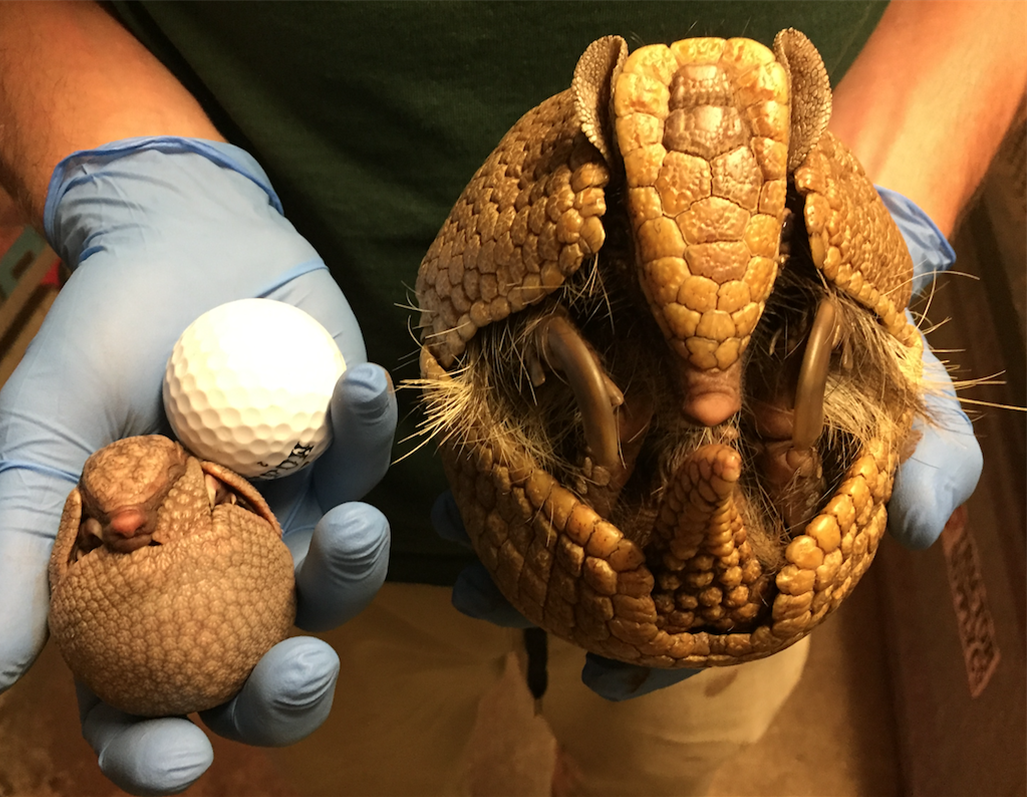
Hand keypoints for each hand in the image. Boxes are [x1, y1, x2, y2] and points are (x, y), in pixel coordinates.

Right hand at [0, 137, 396, 793]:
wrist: (167, 242)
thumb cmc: (95, 346)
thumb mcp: (40, 444)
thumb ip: (17, 553)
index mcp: (144, 590)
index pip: (144, 699)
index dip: (155, 749)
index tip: (182, 762)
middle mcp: (226, 570)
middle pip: (262, 666)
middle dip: (290, 690)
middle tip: (303, 668)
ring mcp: (295, 512)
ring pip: (339, 580)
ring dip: (355, 566)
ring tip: (351, 524)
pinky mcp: (348, 450)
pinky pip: (371, 462)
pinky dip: (367, 432)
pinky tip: (356, 386)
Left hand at [438, 188, 980, 700]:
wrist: (824, 256)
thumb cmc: (869, 344)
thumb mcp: (912, 403)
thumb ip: (928, 466)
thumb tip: (920, 525)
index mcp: (739, 521)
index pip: (696, 603)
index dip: (659, 647)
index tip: (611, 674)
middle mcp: (679, 491)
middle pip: (609, 562)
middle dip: (550, 589)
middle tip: (492, 604)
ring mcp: (636, 440)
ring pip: (565, 505)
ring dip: (509, 531)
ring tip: (463, 556)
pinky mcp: (600, 379)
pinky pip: (545, 425)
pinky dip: (504, 450)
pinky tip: (460, 471)